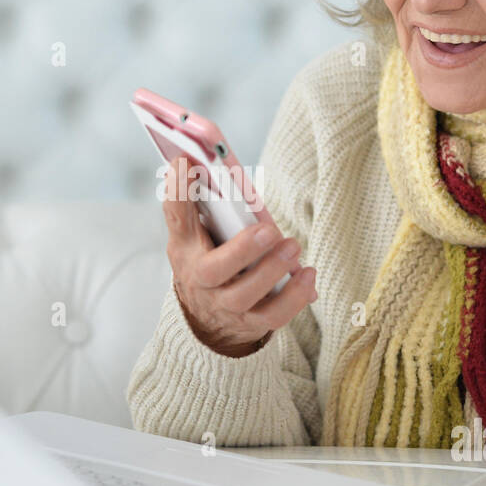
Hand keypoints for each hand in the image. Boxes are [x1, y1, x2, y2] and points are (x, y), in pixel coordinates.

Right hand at [161, 156, 317, 357]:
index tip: (186, 162)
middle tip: (269, 229)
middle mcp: (199, 280)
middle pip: (214, 270)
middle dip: (242, 250)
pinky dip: (294, 297)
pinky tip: (308, 274)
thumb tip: (196, 163)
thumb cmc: (207, 260)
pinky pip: (274, 315)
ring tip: (293, 246)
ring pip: (245, 295)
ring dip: (272, 270)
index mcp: (185, 248)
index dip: (178, 192)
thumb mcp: (196, 235)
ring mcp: (225, 305)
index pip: (177, 219)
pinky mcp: (250, 323)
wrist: (207, 318)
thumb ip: (197, 203)